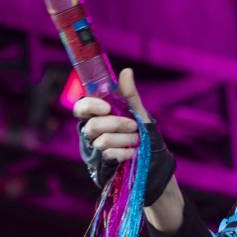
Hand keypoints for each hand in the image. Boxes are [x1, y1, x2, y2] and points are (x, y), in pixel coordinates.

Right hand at [73, 68, 174, 203]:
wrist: (155, 161)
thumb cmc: (144, 134)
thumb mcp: (139, 112)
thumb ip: (129, 95)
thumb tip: (126, 71)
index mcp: (98, 116)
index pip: (81, 108)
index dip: (90, 106)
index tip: (106, 107)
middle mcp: (92, 132)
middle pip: (92, 126)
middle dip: (116, 124)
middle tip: (134, 126)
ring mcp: (95, 150)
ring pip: (102, 141)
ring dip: (125, 139)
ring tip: (137, 140)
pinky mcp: (102, 165)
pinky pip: (109, 155)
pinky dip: (125, 152)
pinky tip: (133, 152)